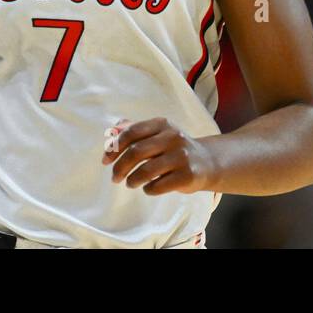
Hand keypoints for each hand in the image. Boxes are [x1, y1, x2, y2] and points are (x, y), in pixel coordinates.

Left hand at [102, 117, 217, 194]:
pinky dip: (148, 189)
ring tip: (130, 183)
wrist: (207, 162)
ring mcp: (182, 156)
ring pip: (146, 171)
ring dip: (132, 180)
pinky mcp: (188, 175)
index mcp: (162, 124)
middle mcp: (173, 137)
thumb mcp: (158, 133)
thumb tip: (111, 132)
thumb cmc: (174, 148)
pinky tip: (148, 188)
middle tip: (115, 177)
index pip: (131, 132)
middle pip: (136, 152)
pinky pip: (158, 186)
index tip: (105, 160)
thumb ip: (134, 129)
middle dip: (120, 167)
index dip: (114, 147)